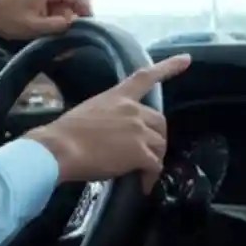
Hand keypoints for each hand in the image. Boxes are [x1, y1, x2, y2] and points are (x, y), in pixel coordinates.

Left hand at [0, 0, 92, 46]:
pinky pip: (48, 0)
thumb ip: (59, 26)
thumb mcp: (36, 27)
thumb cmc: (6, 18)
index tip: (86, 32)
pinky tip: (40, 25)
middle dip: (69, 17)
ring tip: (49, 32)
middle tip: (64, 35)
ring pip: (59, 1)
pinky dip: (48, 12)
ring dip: (57, 17)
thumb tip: (74, 25)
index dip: (85, 15)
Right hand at [25, 55, 191, 192]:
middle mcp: (132, 110)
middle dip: (156, 138)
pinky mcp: (140, 153)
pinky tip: (143, 185)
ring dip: (153, 159)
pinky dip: (150, 178)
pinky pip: (154, 166)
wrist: (58, 148)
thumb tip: (107, 136)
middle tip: (147, 154)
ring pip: (159, 146)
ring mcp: (139, 131)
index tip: (186, 59)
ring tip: (141, 173)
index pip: (145, 77)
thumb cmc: (62, 133)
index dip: (168, 67)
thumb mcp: (86, 113)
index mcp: (116, 96)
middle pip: (159, 122)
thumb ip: (105, 118)